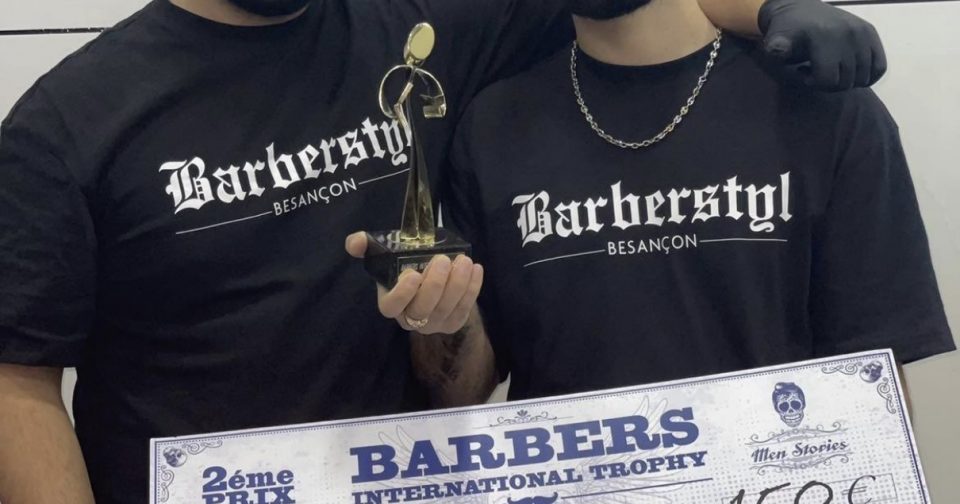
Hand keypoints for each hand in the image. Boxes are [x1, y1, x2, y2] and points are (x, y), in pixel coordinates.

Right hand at [345, 232, 483, 333]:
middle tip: (443, 260)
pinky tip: (475, 269)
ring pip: (445, 309)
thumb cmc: (406, 265)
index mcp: (391, 302)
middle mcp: (410, 318)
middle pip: (422, 310)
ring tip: (463, 260)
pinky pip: (464, 308)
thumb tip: (355, 242)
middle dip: (434, 286)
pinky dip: (472, 289)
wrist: (431, 278)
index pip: (391, 306)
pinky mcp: (454, 321)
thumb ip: (366, 246)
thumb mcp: (386, 253)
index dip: (402, 294)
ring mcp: (433, 323)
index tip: (413, 274)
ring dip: (457, 285)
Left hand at [759, 0, 886, 90]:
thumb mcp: (777, 39)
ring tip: (830, 68)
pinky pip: (880, 67)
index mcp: (825, 36)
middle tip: (815, 70)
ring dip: (846, 80)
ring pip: (863, 78)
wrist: (799, 9)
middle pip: (846, 82)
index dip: (815, 84)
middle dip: (828, 84)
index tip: (804, 73)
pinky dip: (867, 76)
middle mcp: (848, 33)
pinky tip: (849, 72)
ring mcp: (862, 32)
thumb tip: (778, 48)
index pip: (829, 80)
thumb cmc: (787, 31)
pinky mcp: (871, 33)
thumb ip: (778, 47)